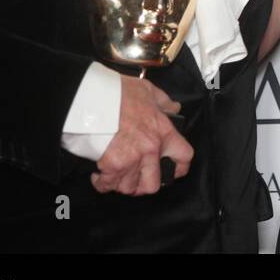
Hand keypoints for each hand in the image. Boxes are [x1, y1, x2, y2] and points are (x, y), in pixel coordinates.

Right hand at [90, 75, 192, 195]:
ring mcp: (131, 160)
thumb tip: (173, 108)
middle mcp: (150, 150)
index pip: (184, 157)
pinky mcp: (111, 165)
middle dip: (144, 184)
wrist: (95, 98)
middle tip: (137, 178)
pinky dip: (103, 184)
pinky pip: (108, 185)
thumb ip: (163, 102)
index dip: (179, 167)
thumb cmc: (120, 93)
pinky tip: (100, 176)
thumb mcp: (149, 91)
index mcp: (163, 132)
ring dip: (122, 184)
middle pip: (152, 184)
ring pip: (129, 188)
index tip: (173, 170)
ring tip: (118, 176)